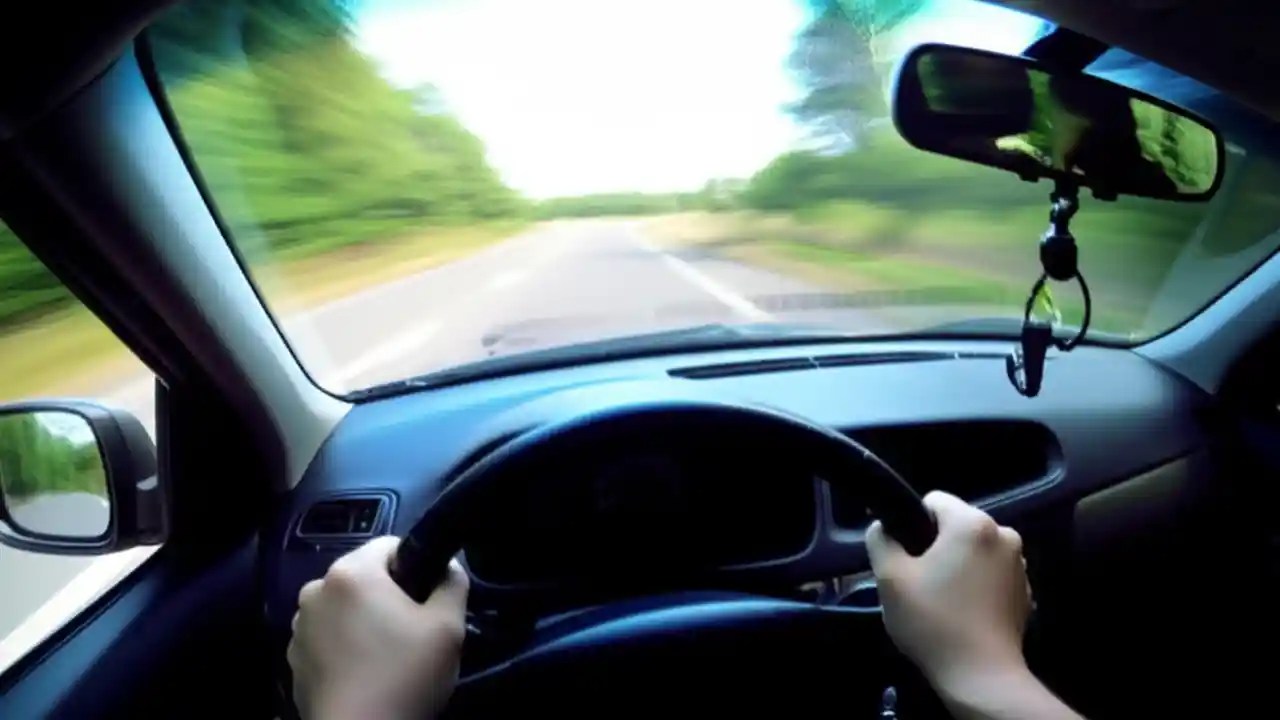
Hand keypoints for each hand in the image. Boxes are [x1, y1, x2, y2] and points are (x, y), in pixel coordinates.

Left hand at [288, 536, 469, 719]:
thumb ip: (453, 583)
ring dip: (364, 620)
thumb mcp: (448, 626)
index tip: (428, 600)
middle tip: (413, 632)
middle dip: (389, 595)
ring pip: (344, 607)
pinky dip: (345, 646)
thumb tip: (448, 568)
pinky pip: (327, 637)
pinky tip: (364, 673)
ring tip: (387, 656)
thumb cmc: (404, 675)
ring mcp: (299, 626)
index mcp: (351, 572)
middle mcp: (315, 590)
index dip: (417, 567)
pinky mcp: (293, 658)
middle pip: (364, 576)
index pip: (390, 545)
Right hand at [866, 491, 1031, 689]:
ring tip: (941, 600)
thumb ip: (880, 540)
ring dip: (957, 565)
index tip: (904, 557)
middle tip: (918, 582)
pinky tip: (963, 613)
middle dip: (935, 547)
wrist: (980, 676)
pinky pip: (991, 574)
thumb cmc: (933, 621)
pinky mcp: (1025, 592)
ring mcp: (1020, 564)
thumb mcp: (890, 577)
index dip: (911, 524)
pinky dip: (976, 585)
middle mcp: (1004, 534)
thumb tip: (883, 527)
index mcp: (972, 523)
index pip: (933, 501)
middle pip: (956, 526)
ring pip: (974, 551)